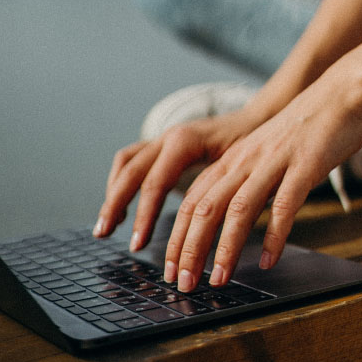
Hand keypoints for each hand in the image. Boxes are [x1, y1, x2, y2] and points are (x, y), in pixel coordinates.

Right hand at [94, 108, 262, 248]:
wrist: (257, 117)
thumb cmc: (253, 141)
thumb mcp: (241, 163)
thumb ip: (223, 188)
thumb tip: (211, 228)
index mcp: (186, 141)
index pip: (155, 182)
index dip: (144, 215)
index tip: (139, 244)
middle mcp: (170, 137)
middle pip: (131, 171)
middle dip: (114, 203)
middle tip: (104, 234)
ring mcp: (165, 138)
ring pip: (126, 162)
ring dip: (113, 192)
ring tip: (108, 225)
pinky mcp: (164, 144)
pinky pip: (133, 159)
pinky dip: (122, 182)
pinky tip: (124, 207)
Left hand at [162, 69, 361, 291]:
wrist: (340, 95)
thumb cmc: (302, 130)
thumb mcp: (264, 154)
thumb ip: (246, 182)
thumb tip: (228, 222)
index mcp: (233, 159)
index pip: (193, 202)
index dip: (178, 238)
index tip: (172, 269)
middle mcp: (246, 160)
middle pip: (205, 207)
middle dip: (189, 248)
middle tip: (183, 283)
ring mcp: (274, 160)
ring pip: (239, 207)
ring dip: (225, 247)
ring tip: (219, 279)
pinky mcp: (305, 164)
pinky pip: (285, 203)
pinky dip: (275, 233)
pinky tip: (269, 258)